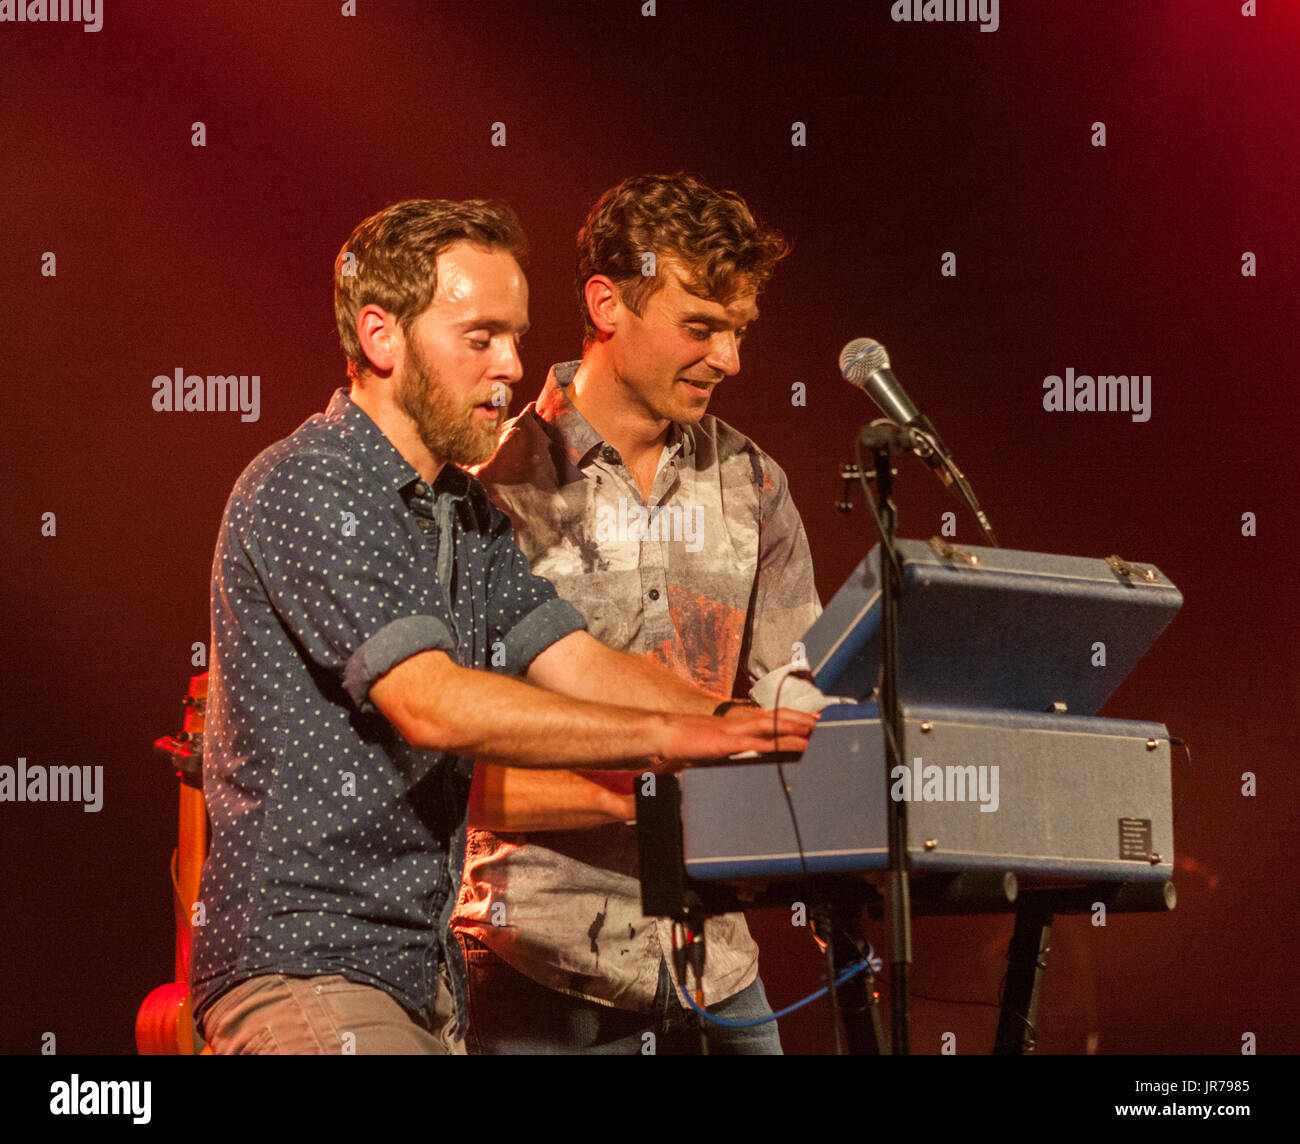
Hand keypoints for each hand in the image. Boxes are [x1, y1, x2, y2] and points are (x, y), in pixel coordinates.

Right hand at [659, 706, 817, 766]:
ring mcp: (735, 730)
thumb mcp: (717, 743)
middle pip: (778, 717)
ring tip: (814, 730)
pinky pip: (754, 742)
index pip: (772, 717)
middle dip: (802, 719)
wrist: (666, 733)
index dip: (794, 718)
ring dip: (794, 727)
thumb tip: (750, 751)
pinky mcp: (726, 742)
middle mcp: (741, 722)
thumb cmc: (688, 740)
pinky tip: (784, 746)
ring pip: (771, 725)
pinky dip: (772, 742)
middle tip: (825, 723)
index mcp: (739, 723)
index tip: (813, 721)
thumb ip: (734, 746)